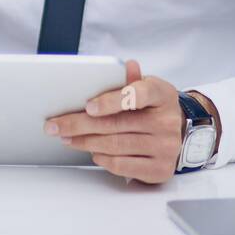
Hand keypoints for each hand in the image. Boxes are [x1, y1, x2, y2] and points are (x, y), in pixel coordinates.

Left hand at [44, 60, 182, 183]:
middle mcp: (167, 122)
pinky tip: (92, 151)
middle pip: (117, 124)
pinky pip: (122, 166)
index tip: (88, 106)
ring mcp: (165, 148)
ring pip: (116, 145)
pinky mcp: (159, 170)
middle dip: (80, 124)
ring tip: (67, 138)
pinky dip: (102, 158)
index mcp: (162, 95)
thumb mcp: (147, 87)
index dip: (111, 101)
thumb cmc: (153, 107)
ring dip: (85, 142)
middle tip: (55, 125)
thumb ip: (132, 79)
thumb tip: (127, 65)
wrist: (179, 132)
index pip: (138, 95)